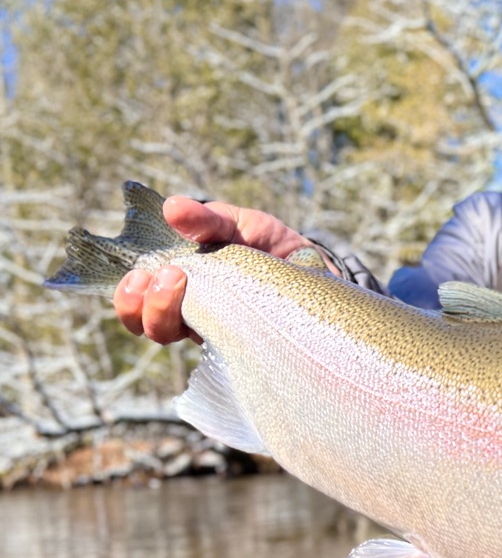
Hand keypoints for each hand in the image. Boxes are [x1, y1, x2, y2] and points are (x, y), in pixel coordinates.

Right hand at [113, 196, 315, 344]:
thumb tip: (172, 208)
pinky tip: (232, 310)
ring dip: (171, 316)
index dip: (129, 299)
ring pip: (182, 340)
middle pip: (154, 328)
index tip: (140, 276)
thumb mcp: (238, 223)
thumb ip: (207, 220)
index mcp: (181, 287)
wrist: (316, 268)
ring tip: (184, 285)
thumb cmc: (268, 244)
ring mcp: (221, 330)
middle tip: (168, 277)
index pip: (138, 304)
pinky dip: (222, 330)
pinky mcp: (250, 342)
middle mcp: (195, 313)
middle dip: (148, 307)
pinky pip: (228, 349)